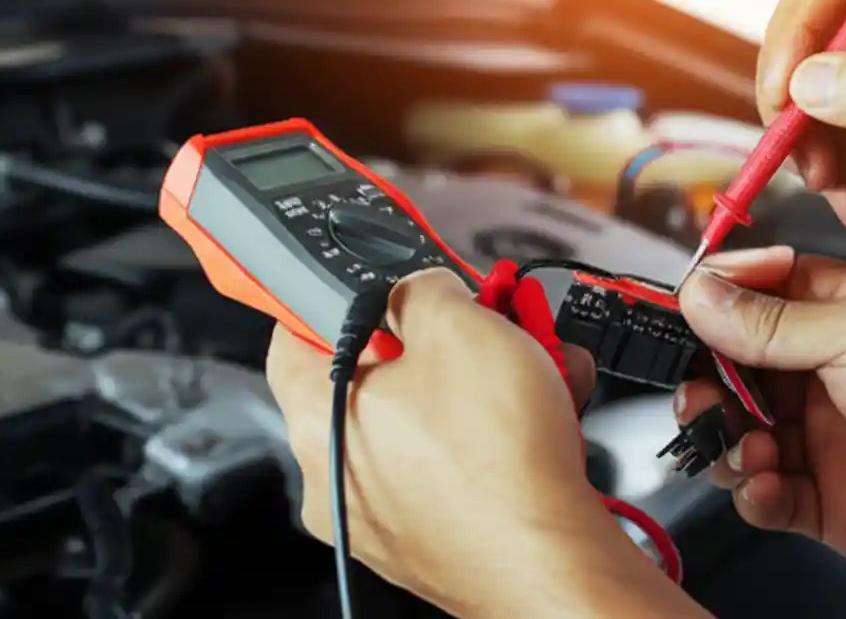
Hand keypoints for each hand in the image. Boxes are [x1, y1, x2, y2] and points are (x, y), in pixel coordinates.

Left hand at [267, 269, 707, 617]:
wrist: (554, 561)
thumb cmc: (499, 462)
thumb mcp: (458, 324)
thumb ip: (422, 289)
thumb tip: (421, 290)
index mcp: (314, 418)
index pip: (291, 333)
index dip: (337, 294)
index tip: (375, 283)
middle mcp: (333, 477)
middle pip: (375, 376)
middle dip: (440, 339)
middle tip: (482, 322)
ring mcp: (382, 516)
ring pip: (426, 420)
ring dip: (482, 383)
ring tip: (536, 368)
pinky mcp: (431, 540)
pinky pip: (453, 465)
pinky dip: (493, 434)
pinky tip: (542, 417)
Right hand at [677, 247, 845, 604]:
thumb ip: (771, 320)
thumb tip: (701, 292)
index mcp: (836, 313)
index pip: (752, 294)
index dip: (712, 301)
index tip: (676, 312)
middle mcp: (822, 373)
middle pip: (730, 367)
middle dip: (706, 381)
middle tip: (700, 394)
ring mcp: (819, 435)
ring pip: (735, 432)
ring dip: (726, 440)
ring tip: (749, 447)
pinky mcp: (820, 496)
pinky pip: (760, 493)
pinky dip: (752, 491)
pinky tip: (769, 485)